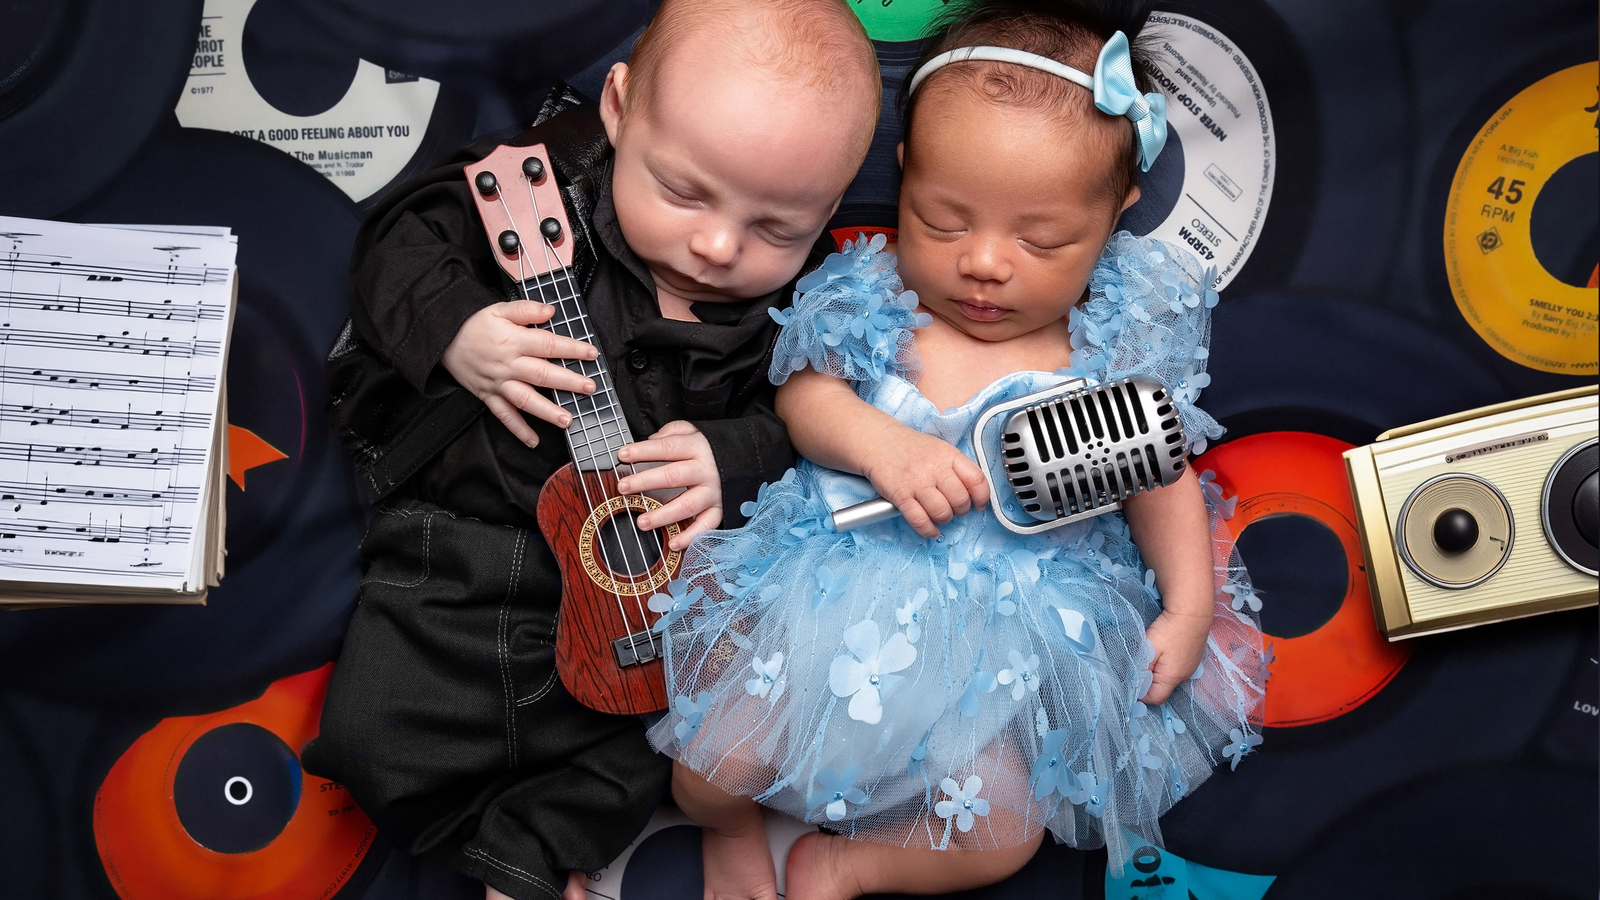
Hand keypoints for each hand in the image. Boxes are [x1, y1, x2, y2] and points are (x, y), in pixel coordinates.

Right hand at [439, 300, 598, 446]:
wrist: (442, 339)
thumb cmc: (473, 324)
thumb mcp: (498, 309)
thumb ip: (525, 310)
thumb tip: (550, 311)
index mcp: (513, 341)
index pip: (548, 345)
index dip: (572, 349)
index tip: (591, 354)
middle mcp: (508, 364)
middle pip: (542, 374)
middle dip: (568, 382)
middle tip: (589, 388)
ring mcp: (498, 383)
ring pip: (525, 399)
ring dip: (546, 411)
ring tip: (567, 420)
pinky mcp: (488, 396)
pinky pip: (504, 415)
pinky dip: (518, 429)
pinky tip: (533, 440)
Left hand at [615, 421, 721, 550]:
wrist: (752, 458)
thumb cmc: (715, 447)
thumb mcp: (697, 431)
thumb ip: (674, 432)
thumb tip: (651, 440)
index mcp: (697, 447)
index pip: (667, 447)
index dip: (643, 451)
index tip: (622, 455)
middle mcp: (705, 470)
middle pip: (672, 476)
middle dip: (645, 482)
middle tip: (623, 487)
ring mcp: (713, 492)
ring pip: (687, 505)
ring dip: (663, 515)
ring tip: (642, 521)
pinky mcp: (720, 509)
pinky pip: (706, 526)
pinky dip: (691, 537)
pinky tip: (673, 543)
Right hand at [859, 421, 987, 538]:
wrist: (880, 441)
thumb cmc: (911, 447)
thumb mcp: (940, 448)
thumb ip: (957, 467)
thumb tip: (974, 491)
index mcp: (949, 455)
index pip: (977, 480)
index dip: (982, 497)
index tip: (979, 504)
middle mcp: (935, 469)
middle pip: (960, 500)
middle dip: (961, 510)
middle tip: (955, 509)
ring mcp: (917, 483)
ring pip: (942, 512)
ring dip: (944, 519)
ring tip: (940, 516)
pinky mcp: (900, 496)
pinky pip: (920, 520)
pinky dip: (928, 530)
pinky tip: (931, 529)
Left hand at [1142, 609, 1212, 704]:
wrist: (1192, 611)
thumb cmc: (1169, 630)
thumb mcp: (1149, 649)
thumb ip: (1141, 669)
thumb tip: (1134, 684)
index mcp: (1172, 678)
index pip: (1154, 699)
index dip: (1141, 692)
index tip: (1131, 679)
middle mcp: (1184, 676)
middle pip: (1161, 688)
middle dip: (1147, 680)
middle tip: (1139, 662)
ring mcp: (1190, 667)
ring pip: (1167, 677)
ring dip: (1156, 670)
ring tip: (1151, 653)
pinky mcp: (1192, 657)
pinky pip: (1175, 667)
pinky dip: (1165, 663)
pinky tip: (1162, 649)